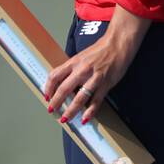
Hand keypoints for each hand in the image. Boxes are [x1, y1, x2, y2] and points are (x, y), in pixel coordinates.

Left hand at [44, 7, 150, 125]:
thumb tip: (63, 82)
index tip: (46, 96)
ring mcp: (94, 77)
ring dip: (71, 110)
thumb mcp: (82, 56)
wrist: (118, 44)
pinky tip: (85, 119)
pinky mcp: (106, 83)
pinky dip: (90, 111)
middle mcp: (82, 70)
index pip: (55, 76)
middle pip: (64, 89)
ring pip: (79, 98)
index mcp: (74, 62)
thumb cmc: (100, 50)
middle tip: (52, 110)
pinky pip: (96, 100)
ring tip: (66, 118)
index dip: (48, 88)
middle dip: (56, 102)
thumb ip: (73, 68)